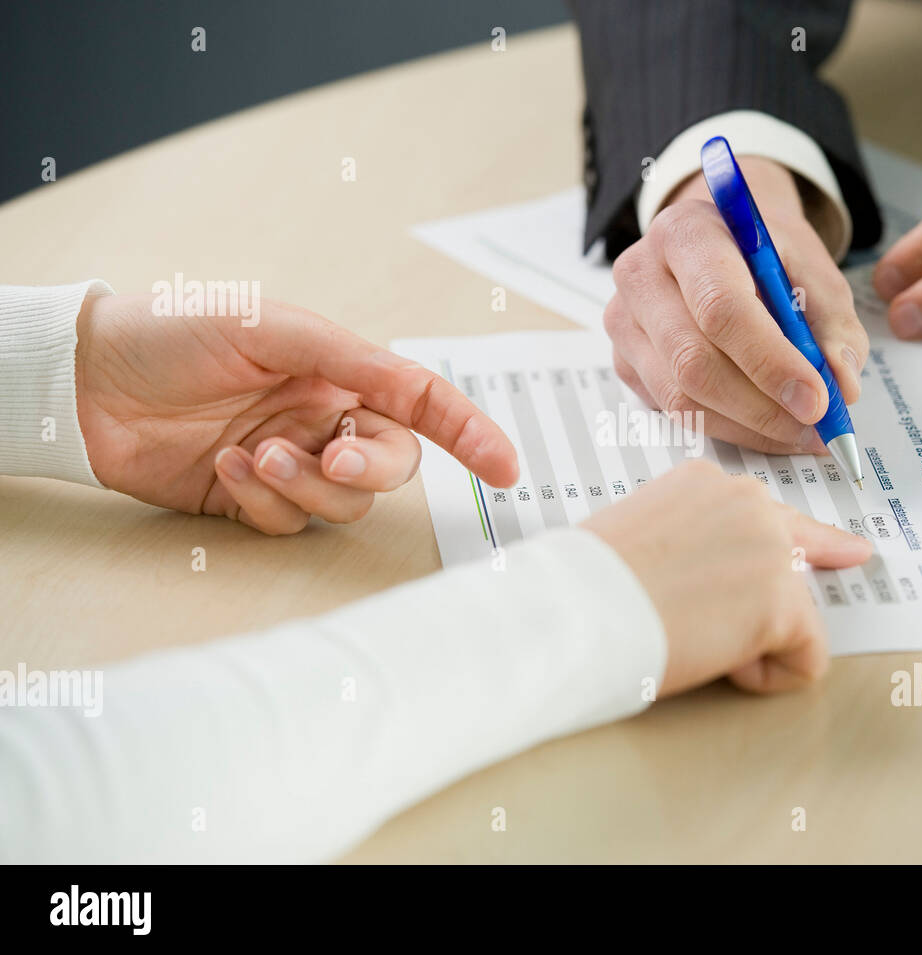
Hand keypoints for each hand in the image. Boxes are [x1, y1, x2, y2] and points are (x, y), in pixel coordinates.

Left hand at [76, 293, 517, 533]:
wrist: (87, 378)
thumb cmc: (174, 331)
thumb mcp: (274, 326)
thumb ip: (352, 359)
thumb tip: (410, 392)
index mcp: (338, 373)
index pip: (422, 406)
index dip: (470, 434)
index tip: (504, 468)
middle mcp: (322, 419)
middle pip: (389, 466)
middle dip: (370, 469)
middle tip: (335, 456)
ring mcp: (290, 462)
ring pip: (342, 503)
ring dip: (308, 484)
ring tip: (258, 454)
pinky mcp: (250, 500)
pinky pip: (288, 521)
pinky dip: (265, 500)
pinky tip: (230, 466)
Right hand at [583, 459, 872, 694]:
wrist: (571, 610)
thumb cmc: (586, 584)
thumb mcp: (642, 533)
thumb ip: (693, 540)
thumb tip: (722, 579)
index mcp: (707, 483)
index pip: (774, 516)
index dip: (803, 547)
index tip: (848, 550)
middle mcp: (749, 502)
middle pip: (803, 557)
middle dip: (778, 601)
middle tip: (749, 624)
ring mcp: (773, 550)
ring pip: (797, 614)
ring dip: (753, 640)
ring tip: (689, 637)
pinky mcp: (784, 603)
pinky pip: (806, 660)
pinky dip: (765, 678)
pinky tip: (715, 661)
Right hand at [605, 156, 868, 453]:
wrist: (718, 241)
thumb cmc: (763, 253)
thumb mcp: (812, 269)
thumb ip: (833, 325)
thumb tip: (841, 386)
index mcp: (687, 234)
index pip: (720, 307)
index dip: (770, 362)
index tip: (816, 400)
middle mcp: (641, 274)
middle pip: (694, 361)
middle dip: (762, 407)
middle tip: (814, 428)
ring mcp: (624, 322)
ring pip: (681, 397)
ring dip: (748, 426)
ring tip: (799, 431)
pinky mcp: (624, 362)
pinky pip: (674, 412)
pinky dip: (728, 428)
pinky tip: (765, 425)